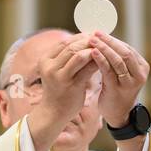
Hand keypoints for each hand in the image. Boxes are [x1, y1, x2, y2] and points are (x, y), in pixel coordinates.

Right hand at [28, 35, 99, 150]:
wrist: (54, 113)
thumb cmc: (59, 90)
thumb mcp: (59, 71)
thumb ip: (68, 58)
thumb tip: (86, 40)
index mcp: (45, 60)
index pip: (64, 42)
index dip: (80, 37)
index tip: (93, 36)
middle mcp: (49, 67)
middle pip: (71, 46)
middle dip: (88, 42)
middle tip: (102, 41)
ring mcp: (58, 76)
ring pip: (78, 55)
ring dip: (93, 50)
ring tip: (104, 50)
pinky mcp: (70, 86)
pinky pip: (86, 69)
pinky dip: (96, 63)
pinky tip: (105, 62)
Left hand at [87, 32, 148, 127]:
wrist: (118, 115)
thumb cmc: (117, 91)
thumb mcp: (121, 74)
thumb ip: (117, 60)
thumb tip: (103, 39)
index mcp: (142, 67)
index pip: (127, 48)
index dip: (113, 40)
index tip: (100, 33)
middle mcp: (139, 74)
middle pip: (124, 52)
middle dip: (109, 41)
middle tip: (95, 33)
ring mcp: (130, 82)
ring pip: (118, 60)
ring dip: (104, 48)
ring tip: (92, 40)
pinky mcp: (118, 89)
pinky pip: (109, 71)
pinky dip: (101, 60)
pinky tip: (93, 52)